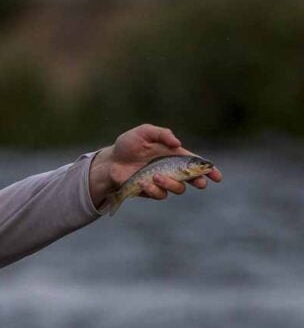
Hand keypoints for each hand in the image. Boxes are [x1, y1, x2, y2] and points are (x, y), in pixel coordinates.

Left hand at [89, 124, 222, 208]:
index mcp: (174, 155)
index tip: (217, 176)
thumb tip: (177, 143)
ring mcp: (161, 181)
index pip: (196, 163)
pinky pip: (159, 194)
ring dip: (171, 184)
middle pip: (192, 179)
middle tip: (199, 183)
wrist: (111, 161)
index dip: (209, 170)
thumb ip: (161, 134)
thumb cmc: (128, 144)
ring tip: (157, 176)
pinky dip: (154, 189)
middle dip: (198, 181)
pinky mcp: (150, 191)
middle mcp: (171, 169)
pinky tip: (144, 183)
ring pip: (177, 189)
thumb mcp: (144, 132)